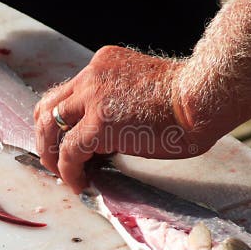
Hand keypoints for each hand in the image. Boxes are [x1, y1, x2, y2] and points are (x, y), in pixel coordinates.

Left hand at [34, 46, 220, 192]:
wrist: (204, 96)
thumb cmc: (191, 98)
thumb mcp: (146, 90)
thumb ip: (122, 104)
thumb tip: (114, 137)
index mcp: (103, 65)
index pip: (68, 92)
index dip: (62, 120)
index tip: (66, 142)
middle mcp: (91, 76)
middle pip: (48, 106)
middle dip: (46, 137)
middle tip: (55, 161)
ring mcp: (92, 98)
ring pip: (49, 127)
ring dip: (51, 155)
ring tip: (63, 176)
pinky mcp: (98, 124)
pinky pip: (69, 152)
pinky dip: (68, 171)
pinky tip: (79, 184)